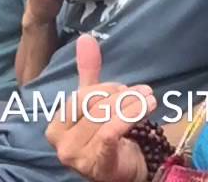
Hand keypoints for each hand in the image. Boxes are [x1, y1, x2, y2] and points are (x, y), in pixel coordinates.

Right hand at [46, 35, 153, 181]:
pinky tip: (146, 110)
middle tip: (142, 93)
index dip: (106, 89)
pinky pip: (111, 133)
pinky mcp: (96, 164)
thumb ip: (88, 72)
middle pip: (94, 106)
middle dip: (121, 96)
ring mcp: (76, 156)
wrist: (122, 171)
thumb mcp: (95, 102)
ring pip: (105, 118)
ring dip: (133, 105)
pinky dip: (130, 118)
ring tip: (150, 99)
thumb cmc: (106, 136)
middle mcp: (61, 143)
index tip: (125, 89)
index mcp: (57, 126)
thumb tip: (85, 38)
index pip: (81, 96)